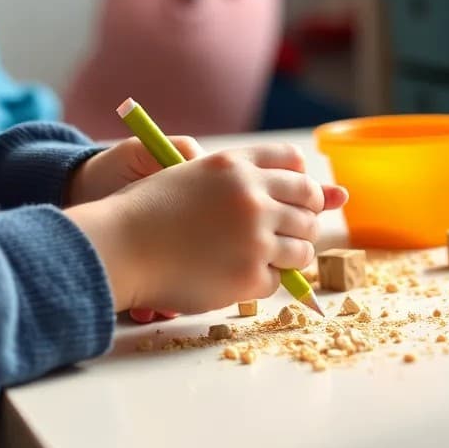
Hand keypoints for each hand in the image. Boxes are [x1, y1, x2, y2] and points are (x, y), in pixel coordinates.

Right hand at [67, 147, 347, 314]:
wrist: (120, 247)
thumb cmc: (149, 212)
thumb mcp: (194, 177)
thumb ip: (246, 180)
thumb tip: (329, 195)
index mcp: (235, 165)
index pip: (294, 165)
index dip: (299, 184)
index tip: (291, 199)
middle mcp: (251, 196)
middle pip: (309, 205)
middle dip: (300, 222)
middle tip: (272, 236)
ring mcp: (254, 236)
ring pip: (303, 248)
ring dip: (285, 256)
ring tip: (250, 258)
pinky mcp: (250, 275)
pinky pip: (277, 281)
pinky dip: (258, 282)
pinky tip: (228, 276)